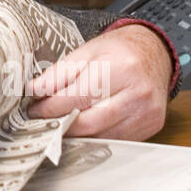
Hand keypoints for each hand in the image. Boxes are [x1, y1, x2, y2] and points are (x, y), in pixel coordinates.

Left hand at [26, 24, 171, 140]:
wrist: (155, 53)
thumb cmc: (119, 50)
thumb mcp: (86, 52)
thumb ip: (59, 74)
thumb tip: (35, 91)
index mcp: (120, 69)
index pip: (77, 97)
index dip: (51, 107)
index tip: (34, 110)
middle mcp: (138, 93)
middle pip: (89, 122)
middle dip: (60, 124)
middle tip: (42, 122)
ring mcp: (147, 113)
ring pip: (101, 136)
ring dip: (76, 134)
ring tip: (59, 125)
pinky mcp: (152, 126)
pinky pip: (116, 139)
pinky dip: (95, 136)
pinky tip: (83, 128)